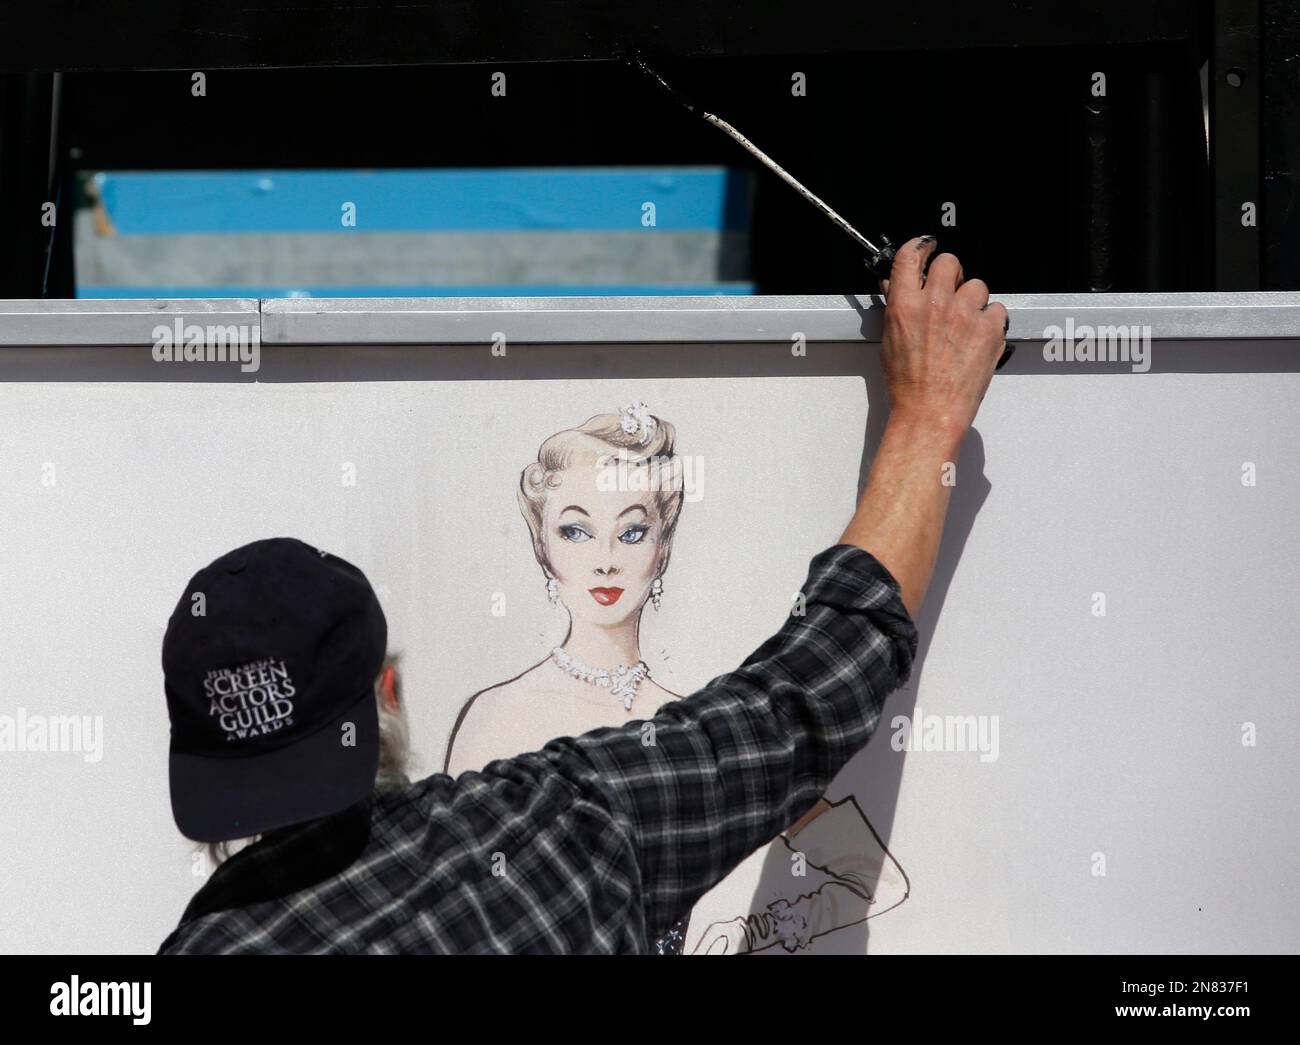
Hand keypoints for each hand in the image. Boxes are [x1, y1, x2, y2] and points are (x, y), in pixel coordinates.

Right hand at [878, 236, 1008, 440]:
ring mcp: (965, 315)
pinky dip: (991, 321)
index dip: (921, 246)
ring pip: (977, 285)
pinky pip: (997, 309)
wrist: (931, 411)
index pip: (911, 255)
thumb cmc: (908, 385)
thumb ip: (897, 307)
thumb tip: (898, 284)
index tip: (927, 246)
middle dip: (950, 274)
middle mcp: (935, 304)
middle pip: (950, 262)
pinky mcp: (990, 328)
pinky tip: (978, 339)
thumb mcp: (890, 340)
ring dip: (972, 301)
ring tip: (964, 326)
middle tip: (949, 292)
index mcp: (905, 305)